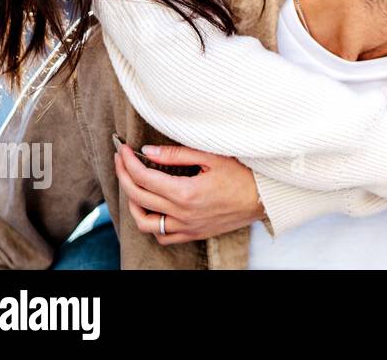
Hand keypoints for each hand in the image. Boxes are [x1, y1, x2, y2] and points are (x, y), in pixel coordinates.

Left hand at [114, 143, 263, 245]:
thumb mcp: (212, 157)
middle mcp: (182, 213)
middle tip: (122, 160)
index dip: (129, 161)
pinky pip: (162, 236)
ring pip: (145, 222)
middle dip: (124, 175)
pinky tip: (152, 209)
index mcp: (185, 192)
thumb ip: (177, 155)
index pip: (144, 177)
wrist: (264, 199)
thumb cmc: (243, 175)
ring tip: (132, 186)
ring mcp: (187, 227)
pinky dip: (151, 224)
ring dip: (133, 203)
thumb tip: (148, 152)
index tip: (123, 149)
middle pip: (138, 196)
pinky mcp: (193, 234)